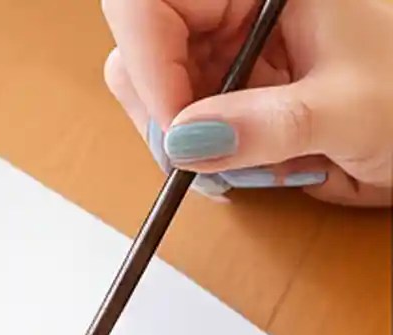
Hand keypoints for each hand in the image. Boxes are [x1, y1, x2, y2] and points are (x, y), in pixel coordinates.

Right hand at [102, 0, 392, 205]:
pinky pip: (177, 114)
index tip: (176, 126)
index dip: (148, 60)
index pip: (152, 3)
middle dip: (160, 109)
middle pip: (140, 46)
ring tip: (235, 165)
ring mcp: (228, 41)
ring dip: (181, 139)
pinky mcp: (227, 79)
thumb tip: (186, 142)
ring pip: (153, 86)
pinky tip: (239, 162)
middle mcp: (237, 6)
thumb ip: (269, 125)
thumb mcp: (348, 111)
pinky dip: (196, 150)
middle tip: (193, 160)